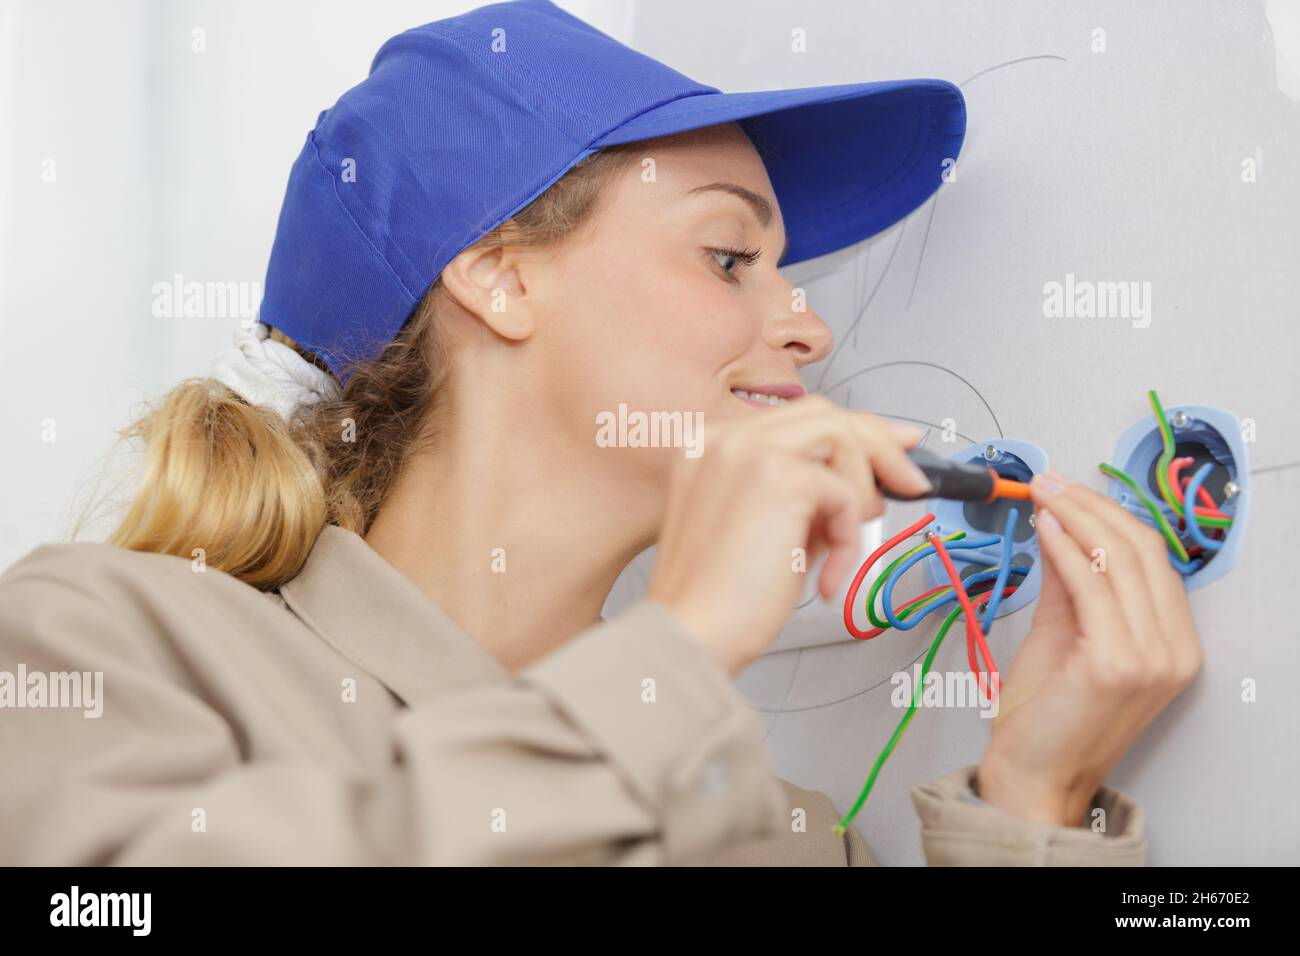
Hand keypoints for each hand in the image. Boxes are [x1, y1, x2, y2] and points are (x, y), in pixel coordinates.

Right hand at [647, 395, 929, 674]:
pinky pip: (845, 494)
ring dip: (862, 491)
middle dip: (878, 447)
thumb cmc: (716, 600)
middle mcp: (723, 439)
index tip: (896, 446)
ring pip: (841, 437)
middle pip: (825, 414)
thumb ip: (799, 495)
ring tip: (844, 544)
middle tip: (909, 483)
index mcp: (710, 447)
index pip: (798, 418)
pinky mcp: (778, 478)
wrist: (691, 636)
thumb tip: (863, 480)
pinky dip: (848, 538)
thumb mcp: (759, 528)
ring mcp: (747, 451)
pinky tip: (826, 574)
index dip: (855, 431)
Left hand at [978, 468, 1203, 826]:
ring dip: (1076, 517)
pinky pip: (1091, 586)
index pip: (1151, 557)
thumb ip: (1067, 582)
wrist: (1033, 776)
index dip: (1109, 513)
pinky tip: (1044, 528)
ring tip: (1042, 494)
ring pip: (1119, 562)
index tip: (1067, 487)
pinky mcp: (1117, 663)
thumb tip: (1056, 525)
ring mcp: (1151, 658)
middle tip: (1050, 481)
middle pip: (1141, 551)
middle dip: (1092, 505)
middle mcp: (1174, 649)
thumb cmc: (1046, 714)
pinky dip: (1066, 549)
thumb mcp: (1062, 631)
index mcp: (1173, 642)